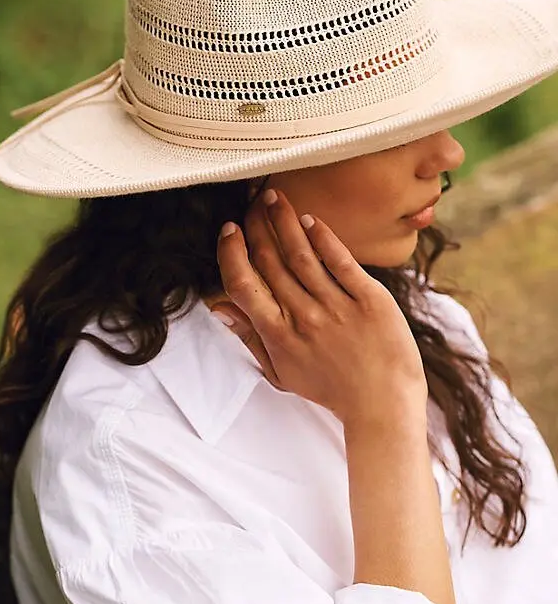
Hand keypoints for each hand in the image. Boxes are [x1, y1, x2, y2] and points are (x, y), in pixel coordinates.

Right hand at [211, 188, 428, 433]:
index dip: (232, 253)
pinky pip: (341, 262)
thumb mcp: (281, 373)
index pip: (243, 284)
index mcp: (278, 336)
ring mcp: (337, 307)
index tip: (230, 230)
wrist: (384, 405)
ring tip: (274, 197)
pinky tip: (309, 219)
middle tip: (251, 202)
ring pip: (301, 254)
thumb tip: (220, 307)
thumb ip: (250, 338)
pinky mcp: (369, 300)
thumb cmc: (331, 390)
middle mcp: (303, 317)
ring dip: (283, 221)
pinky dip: (323, 238)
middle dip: (256, 225)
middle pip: (270, 261)